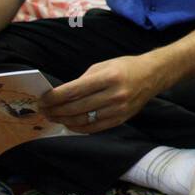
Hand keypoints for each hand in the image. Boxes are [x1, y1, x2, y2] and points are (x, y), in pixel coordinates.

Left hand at [39, 55, 163, 132]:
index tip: (42, 99)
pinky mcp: (121, 119)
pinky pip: (94, 128)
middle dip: (55, 110)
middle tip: (43, 110)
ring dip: (63, 120)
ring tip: (53, 117)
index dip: (54, 97)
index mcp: (108, 77)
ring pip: (83, 120)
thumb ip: (82, 81)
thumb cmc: (125, 67)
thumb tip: (60, 95)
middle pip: (76, 107)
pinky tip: (69, 123)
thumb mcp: (102, 66)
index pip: (73, 91)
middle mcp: (114, 95)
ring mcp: (118, 109)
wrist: (152, 75)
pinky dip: (78, 127)